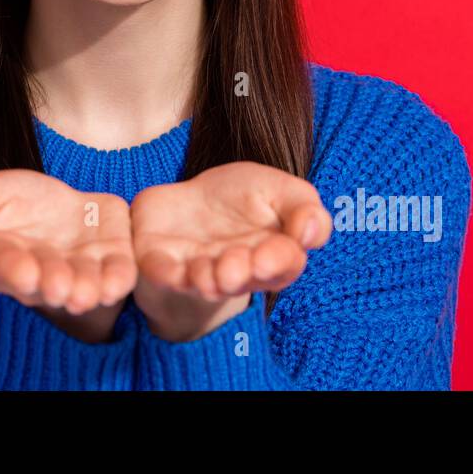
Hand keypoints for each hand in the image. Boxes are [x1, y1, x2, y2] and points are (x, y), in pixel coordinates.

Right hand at [0, 169, 136, 342]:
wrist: (51, 199)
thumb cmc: (6, 202)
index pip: (2, 268)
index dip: (13, 270)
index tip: (24, 272)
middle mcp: (39, 278)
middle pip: (45, 283)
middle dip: (53, 284)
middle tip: (59, 286)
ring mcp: (76, 271)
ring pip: (82, 286)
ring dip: (86, 290)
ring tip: (88, 292)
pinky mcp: (110, 259)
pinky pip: (117, 274)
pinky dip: (118, 279)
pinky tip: (117, 283)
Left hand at [129, 161, 333, 341]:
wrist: (187, 202)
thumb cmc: (240, 201)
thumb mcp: (279, 191)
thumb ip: (304, 208)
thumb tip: (312, 232)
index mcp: (270, 257)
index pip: (285, 264)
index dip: (282, 259)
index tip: (278, 249)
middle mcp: (234, 272)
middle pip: (244, 279)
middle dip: (243, 273)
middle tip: (240, 262)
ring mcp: (195, 271)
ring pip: (205, 283)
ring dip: (209, 279)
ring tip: (212, 270)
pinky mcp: (160, 265)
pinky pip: (163, 275)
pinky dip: (168, 274)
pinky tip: (174, 270)